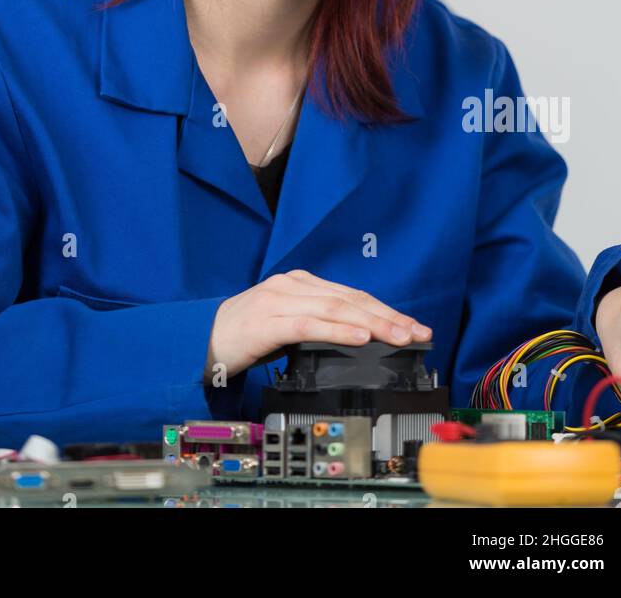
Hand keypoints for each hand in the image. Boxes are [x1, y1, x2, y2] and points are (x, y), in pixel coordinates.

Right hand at [204, 268, 431, 384]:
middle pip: (350, 298)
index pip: (352, 294)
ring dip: (372, 323)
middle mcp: (293, 285)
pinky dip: (338, 329)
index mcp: (301, 283)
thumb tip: (359, 337)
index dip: (385, 310)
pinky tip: (359, 336)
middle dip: (388, 316)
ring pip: (336, 308)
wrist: (203, 338)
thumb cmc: (247, 334)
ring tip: (397, 335)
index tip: (412, 325)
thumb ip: (318, 324)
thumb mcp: (288, 324)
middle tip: (417, 331)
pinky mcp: (268, 320)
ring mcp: (280, 300)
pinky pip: (310, 324)